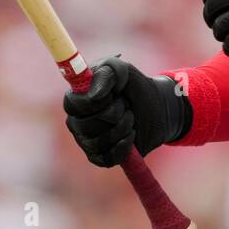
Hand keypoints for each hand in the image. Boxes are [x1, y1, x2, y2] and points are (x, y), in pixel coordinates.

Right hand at [63, 56, 191, 166]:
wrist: (155, 107)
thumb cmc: (132, 86)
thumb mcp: (121, 70)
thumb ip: (106, 73)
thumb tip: (93, 96)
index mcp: (76, 99)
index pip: (73, 104)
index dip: (94, 101)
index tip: (113, 94)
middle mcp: (77, 121)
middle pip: (85, 126)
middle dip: (114, 114)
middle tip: (126, 105)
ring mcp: (86, 142)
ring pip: (98, 143)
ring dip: (122, 128)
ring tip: (130, 117)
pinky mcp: (100, 158)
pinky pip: (108, 158)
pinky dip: (124, 146)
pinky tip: (131, 134)